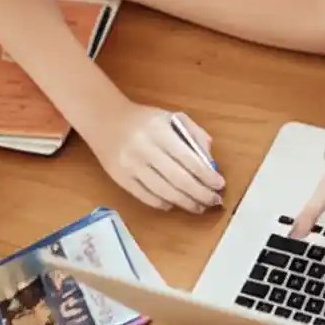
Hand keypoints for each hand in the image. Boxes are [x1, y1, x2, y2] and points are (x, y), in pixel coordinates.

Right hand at [84, 102, 225, 212]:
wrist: (105, 121)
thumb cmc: (145, 120)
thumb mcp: (172, 118)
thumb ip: (194, 135)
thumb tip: (210, 163)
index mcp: (159, 131)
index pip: (188, 158)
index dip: (206, 175)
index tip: (220, 184)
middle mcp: (144, 149)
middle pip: (178, 179)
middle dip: (200, 193)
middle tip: (215, 201)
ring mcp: (131, 166)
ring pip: (163, 191)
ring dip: (185, 203)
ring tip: (200, 207)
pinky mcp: (120, 179)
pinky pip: (145, 197)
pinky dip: (163, 203)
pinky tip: (175, 204)